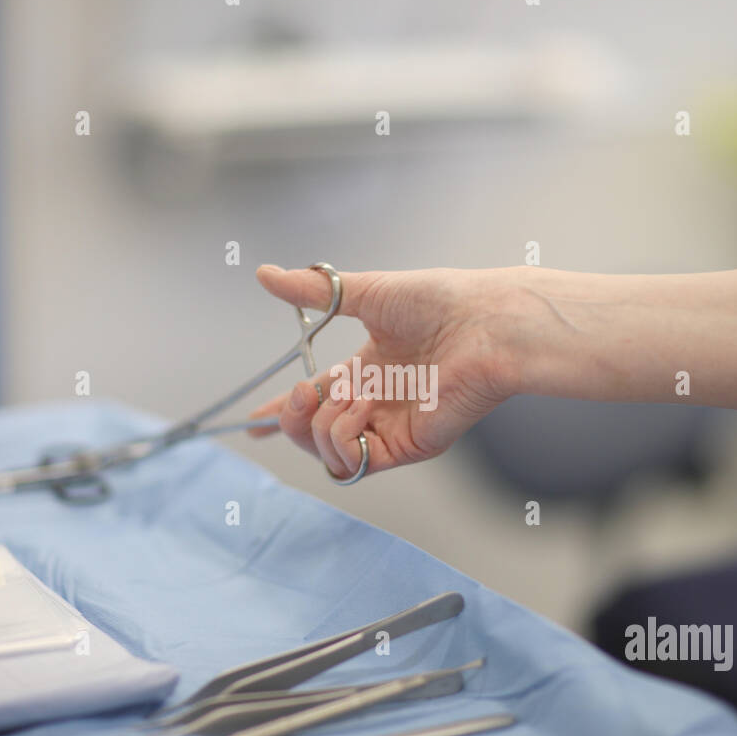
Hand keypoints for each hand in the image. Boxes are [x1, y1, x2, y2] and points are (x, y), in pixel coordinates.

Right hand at [247, 264, 525, 477]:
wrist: (484, 322)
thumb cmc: (440, 302)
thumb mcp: (365, 292)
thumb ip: (313, 290)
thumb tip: (264, 273)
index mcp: (368, 371)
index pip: (315, 400)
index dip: (281, 413)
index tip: (252, 423)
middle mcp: (377, 404)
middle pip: (312, 432)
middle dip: (290, 417)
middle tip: (298, 393)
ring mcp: (391, 429)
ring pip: (328, 453)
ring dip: (322, 423)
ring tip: (348, 393)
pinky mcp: (408, 447)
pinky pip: (356, 462)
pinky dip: (345, 437)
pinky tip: (362, 407)